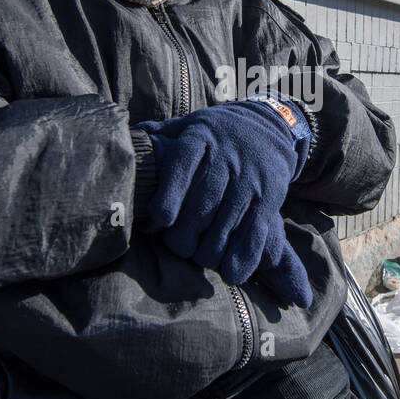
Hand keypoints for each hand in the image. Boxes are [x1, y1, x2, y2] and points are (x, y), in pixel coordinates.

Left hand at [138, 96, 313, 306]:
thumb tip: (129, 143)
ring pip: (226, 223)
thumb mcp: (187, 125)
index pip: (183, 164)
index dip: (171, 194)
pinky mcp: (269, 198)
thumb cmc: (213, 136)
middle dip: (185, 234)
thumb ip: (159, 136)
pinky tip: (231, 273)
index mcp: (199, 138)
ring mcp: (249, 180)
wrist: (267, 127)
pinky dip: (243, 256)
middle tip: (178, 246)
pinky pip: (255, 232)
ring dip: (209, 251)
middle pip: (202, 203)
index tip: (162, 219)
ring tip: (200, 257)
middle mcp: (225, 158)